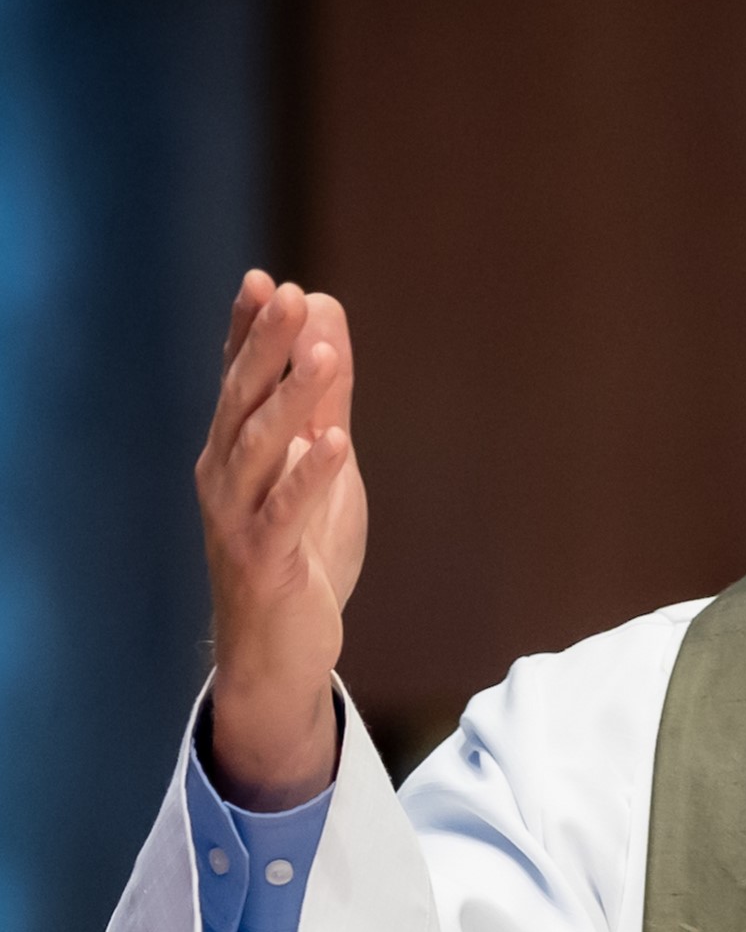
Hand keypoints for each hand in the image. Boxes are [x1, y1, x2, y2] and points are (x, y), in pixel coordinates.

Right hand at [195, 271, 367, 807]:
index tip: (265, 280)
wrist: (279, 650)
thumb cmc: (298, 553)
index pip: (238, 379)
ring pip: (261, 449)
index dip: (249, 331)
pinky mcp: (265, 559)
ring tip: (322, 355)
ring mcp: (238, 518)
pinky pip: (286, 512)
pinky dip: (309, 477)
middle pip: (243, 401)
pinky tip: (334, 443)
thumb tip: (326, 319)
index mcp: (234, 450)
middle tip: (287, 295)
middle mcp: (225, 476)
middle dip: (265, 348)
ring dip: (292, 400)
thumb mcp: (320, 466)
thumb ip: (325, 398)